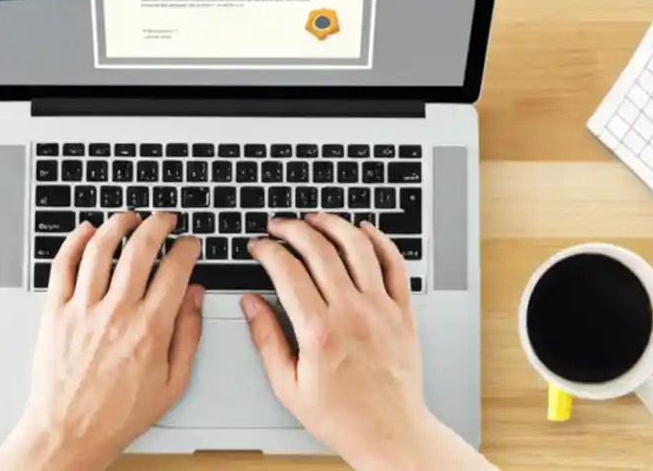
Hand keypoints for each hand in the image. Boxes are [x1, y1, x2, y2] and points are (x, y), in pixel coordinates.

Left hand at [0, 212, 203, 470]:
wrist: (69, 432)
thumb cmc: (119, 414)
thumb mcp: (173, 383)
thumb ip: (189, 334)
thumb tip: (196, 296)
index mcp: (150, 330)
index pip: (175, 270)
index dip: (187, 248)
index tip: (190, 243)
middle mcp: (116, 314)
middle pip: (140, 249)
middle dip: (158, 224)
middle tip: (165, 219)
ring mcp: (82, 310)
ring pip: (101, 248)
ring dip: (118, 224)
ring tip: (129, 217)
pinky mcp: (55, 312)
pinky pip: (63, 265)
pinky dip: (74, 241)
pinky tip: (86, 231)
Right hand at [242, 213, 492, 470]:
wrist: (390, 433)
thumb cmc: (341, 417)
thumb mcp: (288, 386)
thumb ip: (266, 339)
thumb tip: (250, 303)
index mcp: (319, 332)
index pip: (287, 271)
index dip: (268, 251)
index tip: (258, 246)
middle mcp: (352, 313)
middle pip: (319, 250)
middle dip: (293, 229)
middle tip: (278, 225)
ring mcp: (381, 309)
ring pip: (357, 247)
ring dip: (333, 224)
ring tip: (314, 219)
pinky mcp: (402, 312)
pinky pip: (395, 264)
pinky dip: (380, 241)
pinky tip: (364, 230)